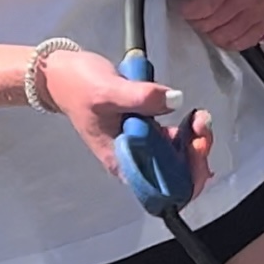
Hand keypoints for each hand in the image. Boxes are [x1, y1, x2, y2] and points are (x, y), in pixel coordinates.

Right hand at [39, 49, 213, 197]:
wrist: (61, 74)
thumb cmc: (78, 86)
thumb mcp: (109, 90)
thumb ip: (142, 97)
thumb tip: (176, 100)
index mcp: (123, 162)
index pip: (163, 189)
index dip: (188, 176)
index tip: (196, 146)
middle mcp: (134, 160)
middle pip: (176, 176)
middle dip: (196, 154)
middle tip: (201, 125)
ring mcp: (140, 146)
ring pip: (178, 158)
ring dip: (194, 141)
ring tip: (199, 117)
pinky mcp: (143, 130)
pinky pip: (173, 141)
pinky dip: (186, 131)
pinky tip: (191, 116)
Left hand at [168, 0, 263, 50]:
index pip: (205, 6)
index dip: (188, 10)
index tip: (183, 4)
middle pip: (213, 23)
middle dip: (197, 20)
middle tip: (196, 10)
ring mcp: (259, 6)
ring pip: (225, 36)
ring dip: (211, 31)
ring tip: (209, 16)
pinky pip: (241, 44)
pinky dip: (227, 39)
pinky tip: (222, 25)